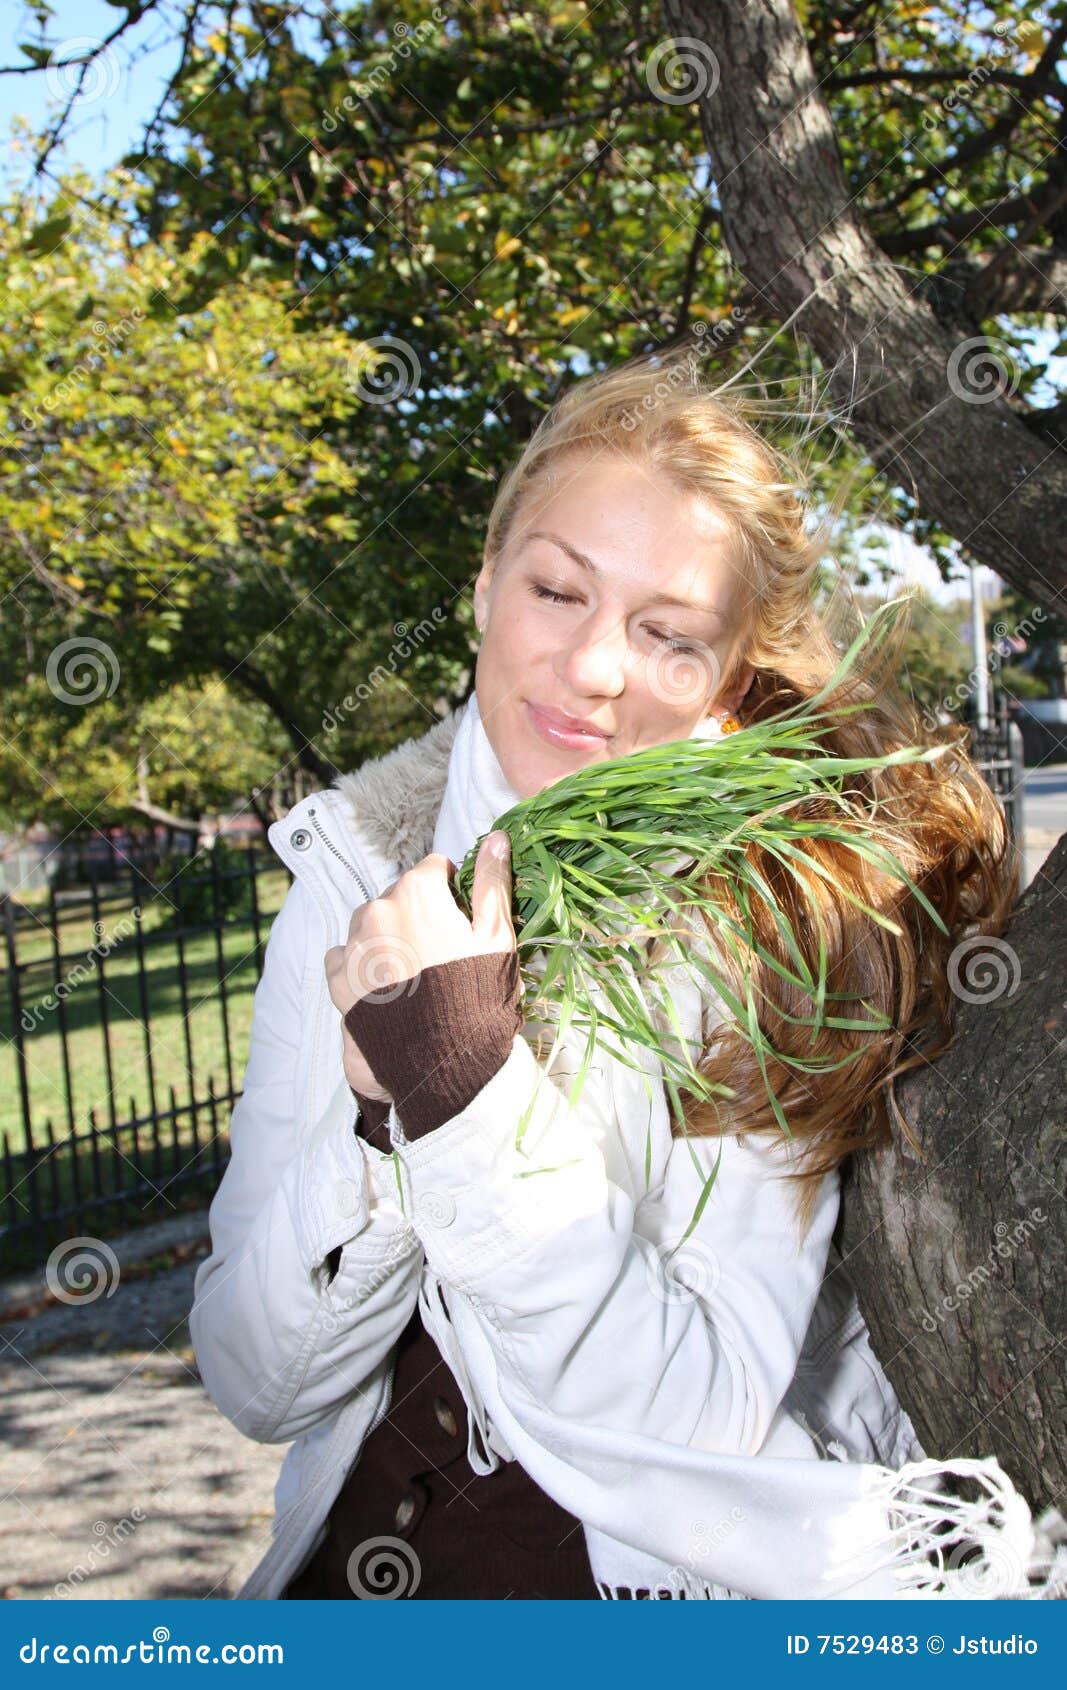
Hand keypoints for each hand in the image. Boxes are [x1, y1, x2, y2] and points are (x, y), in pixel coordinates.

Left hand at [324, 830, 515, 1099]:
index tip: (460, 918)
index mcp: (416, 893)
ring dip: (385, 937)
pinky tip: (383, 986)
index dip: (450, 891)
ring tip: (411, 973)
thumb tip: (496, 837)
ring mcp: (352, 947)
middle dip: (416, 914)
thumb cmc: (480, 997)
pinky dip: (357, 963)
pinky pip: (341, 956)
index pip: (432, 868)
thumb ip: (491, 882)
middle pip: (397, 896)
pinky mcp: (338, 981)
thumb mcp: (496, 937)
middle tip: (439, 952)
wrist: (447, 1063)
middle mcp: (376, 911)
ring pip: (368, 925)